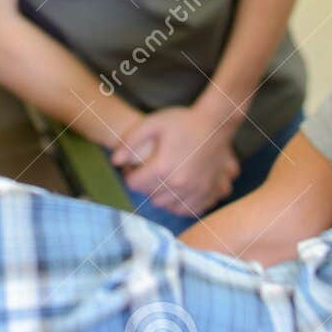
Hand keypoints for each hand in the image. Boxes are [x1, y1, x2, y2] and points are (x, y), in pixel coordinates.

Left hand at [111, 106, 238, 216]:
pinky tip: (178, 189)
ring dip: (162, 195)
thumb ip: (129, 141)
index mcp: (163, 166)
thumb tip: (115, 161)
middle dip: (146, 185)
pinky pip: (187, 210)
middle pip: (150, 196)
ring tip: (164, 178)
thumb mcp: (152, 123)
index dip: (131, 174)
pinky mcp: (208, 194)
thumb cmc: (183, 121)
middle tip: (150, 171)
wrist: (217, 123)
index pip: (134, 184)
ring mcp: (196, 191)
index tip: (136, 166)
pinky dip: (179, 204)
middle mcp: (179, 183)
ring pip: (167, 205)